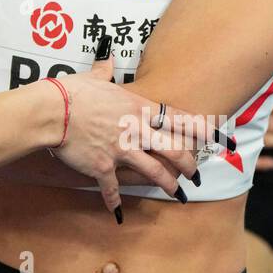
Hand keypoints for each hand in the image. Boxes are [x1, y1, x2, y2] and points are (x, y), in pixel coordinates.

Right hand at [50, 59, 231, 221]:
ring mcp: (121, 150)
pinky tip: (118, 213)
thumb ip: (105, 70)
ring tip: (177, 194)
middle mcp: (135, 130)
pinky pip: (112, 188)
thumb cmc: (72, 91)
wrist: (53, 111)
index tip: (218, 138)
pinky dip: (115, 201)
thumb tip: (107, 59)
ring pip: (154, 171)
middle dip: (189, 164)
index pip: (178, 119)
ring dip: (167, 184)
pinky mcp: (103, 166)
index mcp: (137, 108)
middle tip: (197, 174)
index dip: (202, 130)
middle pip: (174, 149)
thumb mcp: (94, 77)